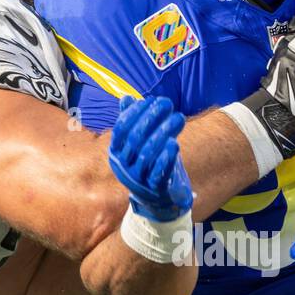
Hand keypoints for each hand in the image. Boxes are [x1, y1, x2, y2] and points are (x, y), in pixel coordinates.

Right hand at [109, 96, 192, 220]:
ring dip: (163, 134)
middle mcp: (123, 166)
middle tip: (168, 104)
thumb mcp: (140, 142)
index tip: (153, 99)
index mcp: (116, 152)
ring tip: (178, 118)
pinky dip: (166, 158)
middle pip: (135, 139)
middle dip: (152, 118)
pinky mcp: (153, 190)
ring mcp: (137, 179)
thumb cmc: (149, 163)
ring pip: (147, 155)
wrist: (158, 197)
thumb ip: (133, 121)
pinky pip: (157, 174)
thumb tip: (126, 97)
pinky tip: (175, 143)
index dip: (136, 112)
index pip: (122, 128)